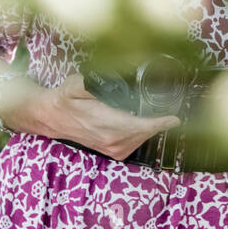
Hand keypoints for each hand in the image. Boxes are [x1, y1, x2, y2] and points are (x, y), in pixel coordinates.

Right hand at [11, 73, 181, 160]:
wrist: (51, 117)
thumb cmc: (65, 98)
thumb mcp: (77, 84)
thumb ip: (95, 82)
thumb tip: (112, 77)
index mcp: (107, 125)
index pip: (142, 126)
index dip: (161, 122)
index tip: (176, 117)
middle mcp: (112, 141)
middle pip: (147, 132)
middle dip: (160, 121)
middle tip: (171, 106)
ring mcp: (113, 149)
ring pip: (143, 138)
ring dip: (153, 127)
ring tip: (161, 113)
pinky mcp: (113, 151)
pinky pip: (136, 143)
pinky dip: (144, 133)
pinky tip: (146, 122)